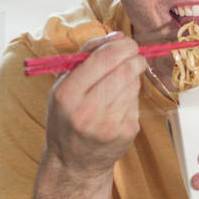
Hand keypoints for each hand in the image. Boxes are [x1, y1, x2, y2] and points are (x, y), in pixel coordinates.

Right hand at [44, 31, 147, 175]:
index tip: (126, 42)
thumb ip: (86, 55)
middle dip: (133, 57)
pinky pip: (136, 102)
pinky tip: (119, 103)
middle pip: (124, 70)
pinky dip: (131, 96)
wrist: (74, 163)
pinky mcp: (126, 133)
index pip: (103, 59)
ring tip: (119, 83)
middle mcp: (86, 111)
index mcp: (66, 94)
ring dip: (132, 76)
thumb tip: (118, 35)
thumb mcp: (62, 85)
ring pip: (133, 84)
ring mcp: (109, 124)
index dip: (121, 45)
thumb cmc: (67, 117)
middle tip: (134, 56)